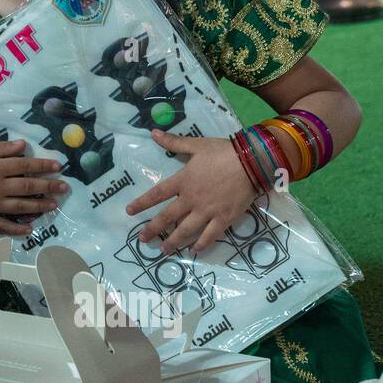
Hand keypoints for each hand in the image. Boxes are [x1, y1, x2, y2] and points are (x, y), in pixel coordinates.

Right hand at [0, 140, 63, 235]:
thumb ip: (1, 149)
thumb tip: (23, 145)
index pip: (25, 166)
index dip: (43, 165)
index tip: (58, 166)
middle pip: (28, 186)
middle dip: (48, 186)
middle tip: (65, 187)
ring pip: (20, 206)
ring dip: (39, 205)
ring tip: (53, 205)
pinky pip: (3, 226)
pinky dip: (17, 229)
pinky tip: (30, 229)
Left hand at [124, 130, 257, 254]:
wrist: (252, 162)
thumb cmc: (223, 152)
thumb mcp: (196, 144)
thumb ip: (174, 142)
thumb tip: (152, 132)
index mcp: (183, 181)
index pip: (157, 194)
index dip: (142, 203)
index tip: (129, 212)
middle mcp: (191, 199)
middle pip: (167, 217)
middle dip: (153, 229)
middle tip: (142, 239)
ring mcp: (208, 211)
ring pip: (186, 230)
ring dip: (173, 241)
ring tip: (164, 250)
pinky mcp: (224, 219)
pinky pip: (210, 236)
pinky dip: (201, 245)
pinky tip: (194, 250)